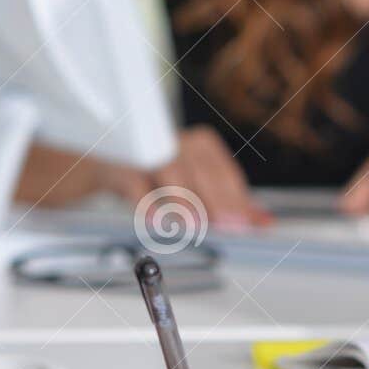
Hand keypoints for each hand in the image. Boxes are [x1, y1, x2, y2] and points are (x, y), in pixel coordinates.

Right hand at [92, 126, 269, 227]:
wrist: (103, 164)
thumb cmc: (155, 176)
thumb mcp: (198, 187)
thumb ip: (230, 203)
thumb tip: (264, 222)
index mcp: (201, 144)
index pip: (224, 171)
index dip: (236, 198)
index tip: (246, 223)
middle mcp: (176, 141)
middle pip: (201, 169)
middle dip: (217, 200)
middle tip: (228, 227)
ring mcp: (146, 150)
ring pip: (170, 169)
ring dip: (184, 199)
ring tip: (196, 224)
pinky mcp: (119, 165)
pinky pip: (134, 182)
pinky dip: (145, 202)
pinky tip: (156, 219)